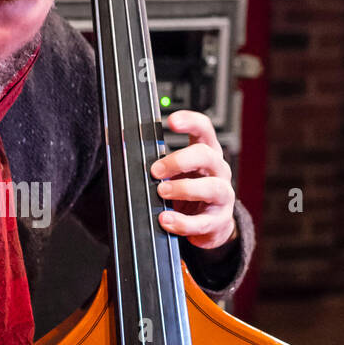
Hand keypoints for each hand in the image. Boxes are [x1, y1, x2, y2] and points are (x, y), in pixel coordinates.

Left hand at [150, 111, 235, 250]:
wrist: (211, 223)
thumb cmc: (190, 192)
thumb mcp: (176, 173)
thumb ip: (158, 161)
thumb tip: (121, 145)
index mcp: (207, 153)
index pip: (204, 130)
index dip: (190, 122)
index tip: (172, 121)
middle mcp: (218, 171)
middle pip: (207, 155)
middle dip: (180, 160)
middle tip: (156, 170)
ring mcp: (222, 195)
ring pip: (211, 188)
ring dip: (184, 189)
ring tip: (162, 192)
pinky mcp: (219, 221)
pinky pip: (203, 222)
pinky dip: (183, 222)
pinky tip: (166, 220)